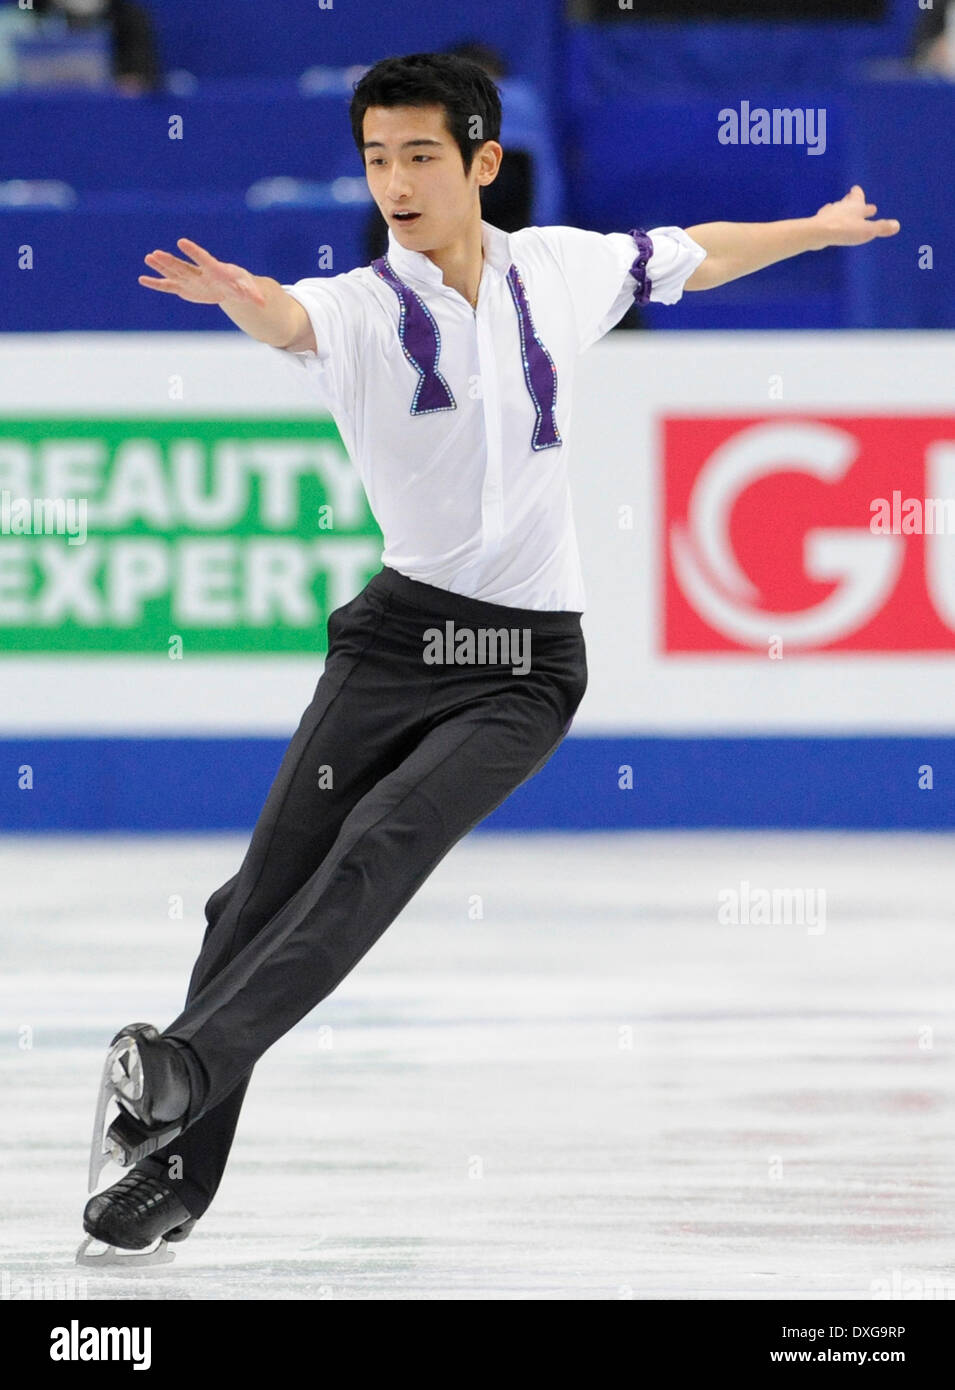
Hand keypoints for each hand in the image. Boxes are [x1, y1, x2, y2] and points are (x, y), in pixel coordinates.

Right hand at [138, 238, 265, 305]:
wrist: (230, 286)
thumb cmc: (240, 285)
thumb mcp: (248, 290)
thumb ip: (253, 295)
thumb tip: (263, 303)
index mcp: (214, 270)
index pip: (202, 259)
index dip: (192, 252)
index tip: (181, 242)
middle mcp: (199, 273)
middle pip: (183, 266)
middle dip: (170, 261)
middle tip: (155, 254)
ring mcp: (190, 280)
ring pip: (174, 273)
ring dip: (161, 267)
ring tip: (148, 258)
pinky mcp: (185, 288)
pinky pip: (169, 286)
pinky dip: (157, 284)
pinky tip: (142, 279)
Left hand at [812, 185, 899, 248]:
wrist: (819, 233)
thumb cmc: (846, 230)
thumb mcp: (868, 230)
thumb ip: (881, 228)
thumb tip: (897, 225)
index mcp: (856, 206)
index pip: (858, 197)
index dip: (859, 195)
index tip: (856, 190)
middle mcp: (842, 206)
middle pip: (847, 201)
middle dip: (850, 200)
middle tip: (851, 196)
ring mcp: (829, 213)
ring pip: (835, 208)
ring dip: (839, 209)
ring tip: (840, 210)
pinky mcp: (819, 222)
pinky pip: (825, 218)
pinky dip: (828, 218)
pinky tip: (827, 221)